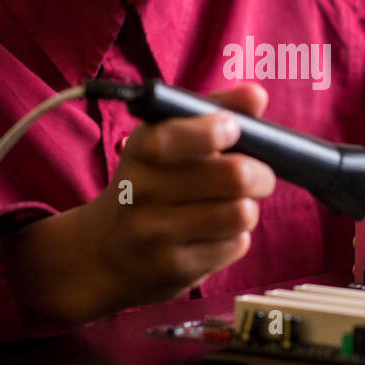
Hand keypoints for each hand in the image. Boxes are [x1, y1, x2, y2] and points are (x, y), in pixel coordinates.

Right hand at [3, 83, 275, 323]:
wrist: (104, 254)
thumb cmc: (147, 187)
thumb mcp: (166, 143)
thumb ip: (211, 112)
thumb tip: (256, 94)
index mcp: (140, 151)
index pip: (175, 137)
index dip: (213, 130)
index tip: (232, 129)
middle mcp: (142, 192)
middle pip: (234, 176)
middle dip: (260, 173)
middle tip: (257, 175)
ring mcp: (156, 234)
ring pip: (241, 213)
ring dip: (249, 207)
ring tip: (234, 205)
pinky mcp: (175, 270)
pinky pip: (236, 245)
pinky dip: (236, 237)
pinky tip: (215, 234)